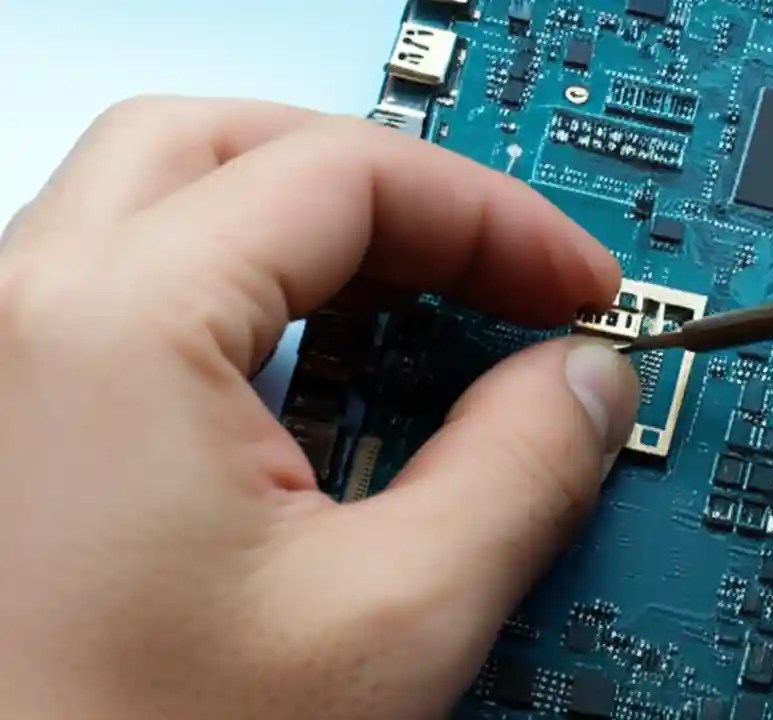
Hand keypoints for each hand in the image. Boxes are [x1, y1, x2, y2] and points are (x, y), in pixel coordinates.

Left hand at [0, 97, 637, 718]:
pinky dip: (256, 306)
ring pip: (176, 209)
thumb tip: (583, 386)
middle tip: (494, 267)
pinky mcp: (18, 426)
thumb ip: (516, 475)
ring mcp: (8, 369)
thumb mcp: (386, 627)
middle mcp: (27, 318)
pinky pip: (143, 298)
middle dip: (390, 193)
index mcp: (113, 329)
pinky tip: (325, 387)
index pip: (340, 175)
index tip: (574, 284)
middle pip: (235, 150)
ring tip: (428, 312)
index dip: (491, 215)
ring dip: (319, 238)